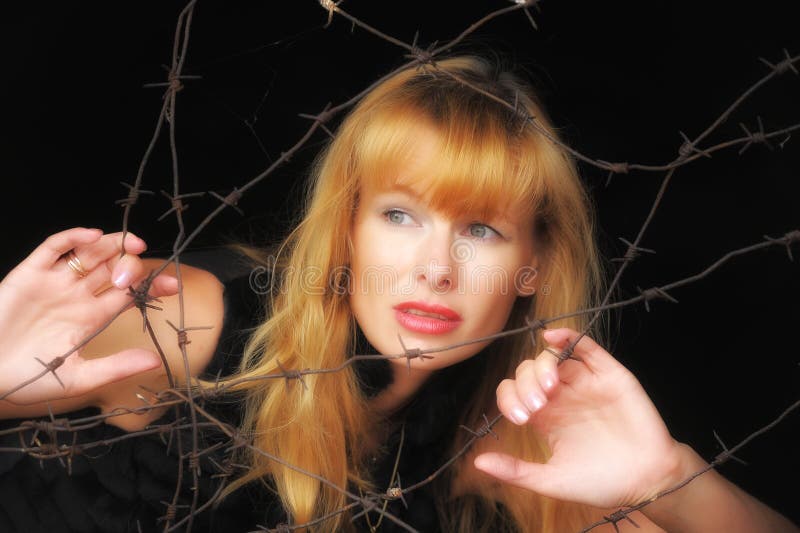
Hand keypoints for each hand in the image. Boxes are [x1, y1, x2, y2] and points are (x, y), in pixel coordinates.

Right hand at [0, 228, 177, 404]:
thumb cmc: (25, 379)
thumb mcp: (77, 378)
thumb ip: (115, 367)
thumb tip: (156, 361)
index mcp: (92, 318)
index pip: (130, 295)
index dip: (152, 287)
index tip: (174, 284)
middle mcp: (77, 296)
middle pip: (114, 269)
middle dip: (132, 265)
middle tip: (139, 268)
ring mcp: (55, 282)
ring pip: (89, 254)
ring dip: (111, 245)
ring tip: (130, 244)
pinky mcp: (29, 273)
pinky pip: (54, 248)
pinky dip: (73, 237)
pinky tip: (91, 236)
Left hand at [474, 327, 685, 509]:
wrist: (646, 482)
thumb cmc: (600, 482)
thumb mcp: (551, 480)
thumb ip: (516, 470)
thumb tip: (478, 462)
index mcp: (545, 415)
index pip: (514, 392)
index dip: (510, 399)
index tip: (520, 419)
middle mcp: (562, 395)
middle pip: (529, 371)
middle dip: (525, 385)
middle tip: (536, 408)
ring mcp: (585, 382)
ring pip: (553, 357)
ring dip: (543, 367)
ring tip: (549, 390)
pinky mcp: (609, 375)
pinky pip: (587, 347)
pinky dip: (569, 338)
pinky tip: (554, 339)